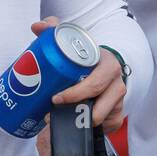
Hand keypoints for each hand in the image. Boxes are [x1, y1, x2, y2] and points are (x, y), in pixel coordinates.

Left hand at [31, 16, 126, 130]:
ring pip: (101, 119)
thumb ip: (55, 29)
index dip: (75, 93)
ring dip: (80, 122)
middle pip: (100, 106)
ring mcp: (119, 101)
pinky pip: (104, 127)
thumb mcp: (74, 42)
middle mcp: (117, 83)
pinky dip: (88, 129)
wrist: (106, 67)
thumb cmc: (87, 58)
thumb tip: (37, 26)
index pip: (95, 83)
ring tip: (60, 120)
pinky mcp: (117, 116)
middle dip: (75, 112)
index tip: (55, 98)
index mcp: (109, 65)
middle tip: (52, 113)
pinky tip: (75, 125)